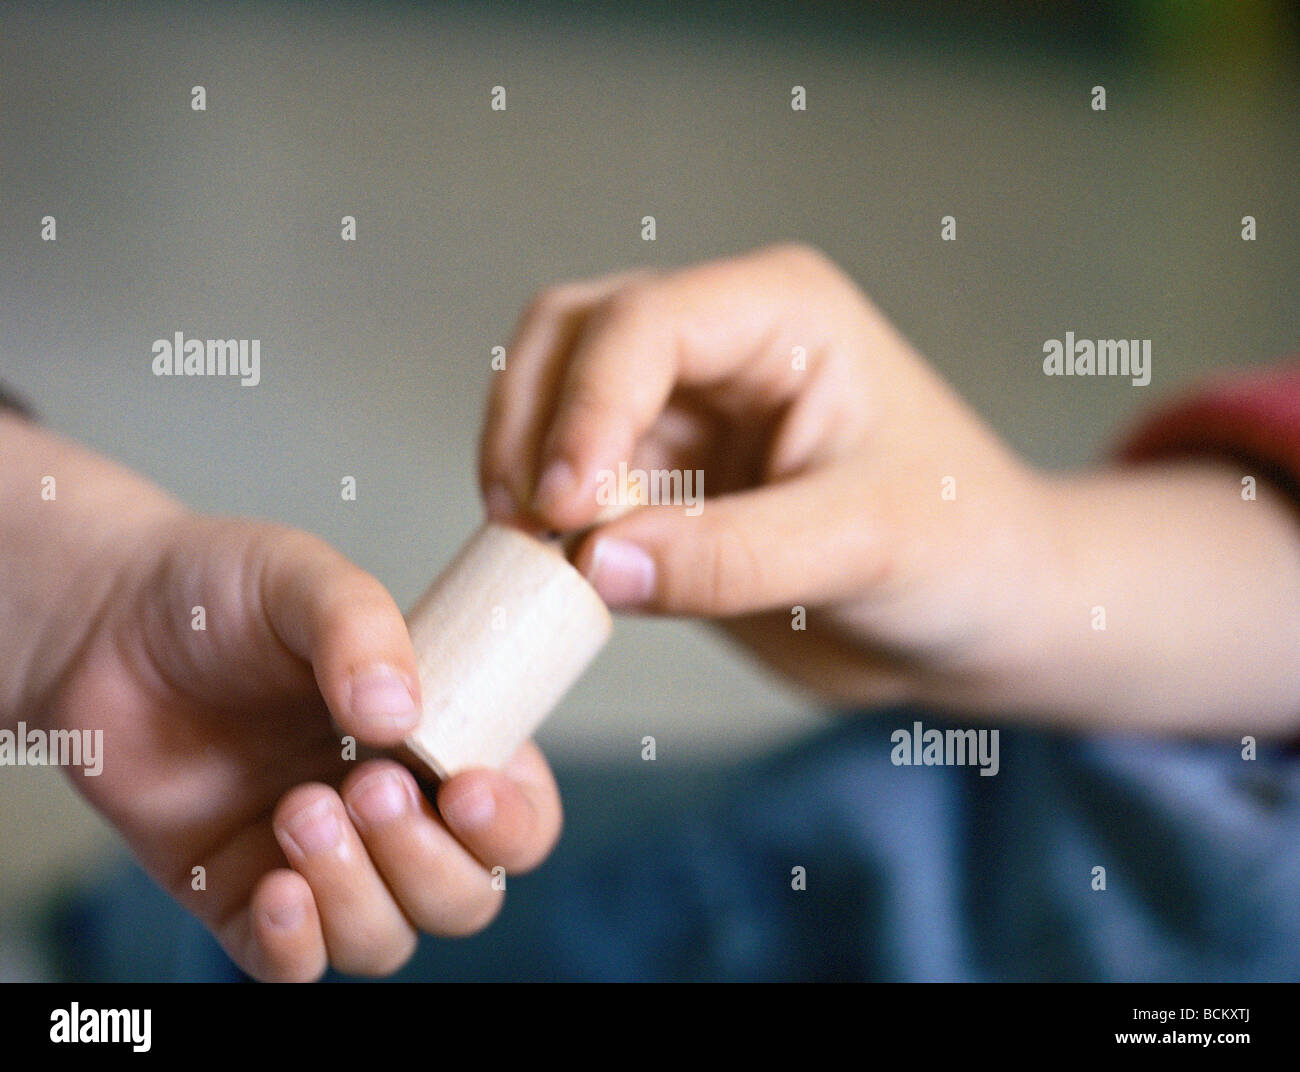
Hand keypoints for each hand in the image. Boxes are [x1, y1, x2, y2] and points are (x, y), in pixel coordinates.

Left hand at [5, 418, 561, 980]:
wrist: (100, 623)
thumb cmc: (220, 591)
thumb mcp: (302, 577)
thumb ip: (359, 628)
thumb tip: (396, 713)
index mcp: (437, 737)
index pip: (519, 815)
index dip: (512, 825)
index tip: (467, 789)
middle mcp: (390, 808)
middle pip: (464, 896)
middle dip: (428, 862)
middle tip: (367, 786)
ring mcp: (319, 859)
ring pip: (386, 938)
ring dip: (358, 893)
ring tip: (298, 809)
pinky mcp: (239, 894)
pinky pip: (294, 963)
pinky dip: (297, 941)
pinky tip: (274, 885)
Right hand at [478, 243, 1052, 707]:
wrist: (979, 614)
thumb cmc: (962, 549)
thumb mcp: (866, 546)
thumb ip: (732, 555)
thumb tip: (595, 565)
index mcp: (781, 314)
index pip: (644, 323)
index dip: (586, 406)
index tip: (564, 507)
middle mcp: (720, 345)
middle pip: (570, 337)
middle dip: (531, 425)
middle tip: (529, 527)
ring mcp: (684, 412)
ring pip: (551, 404)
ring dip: (525, 474)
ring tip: (537, 557)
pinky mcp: (664, 481)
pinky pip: (573, 486)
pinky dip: (548, 526)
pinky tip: (559, 576)